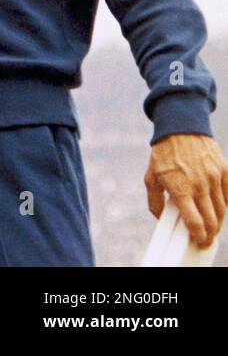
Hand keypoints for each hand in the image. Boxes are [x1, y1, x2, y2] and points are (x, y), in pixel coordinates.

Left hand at [145, 133, 227, 247]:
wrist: (181, 128)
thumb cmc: (163, 154)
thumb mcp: (150, 176)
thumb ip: (154, 200)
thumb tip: (160, 218)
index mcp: (180, 188)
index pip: (195, 221)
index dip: (198, 236)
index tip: (198, 242)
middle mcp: (200, 185)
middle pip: (212, 220)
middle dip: (210, 235)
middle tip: (205, 240)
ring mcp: (214, 178)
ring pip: (222, 210)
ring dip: (218, 223)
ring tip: (212, 228)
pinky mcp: (224, 171)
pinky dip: (225, 206)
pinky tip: (218, 210)